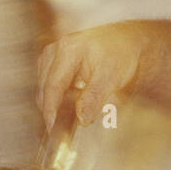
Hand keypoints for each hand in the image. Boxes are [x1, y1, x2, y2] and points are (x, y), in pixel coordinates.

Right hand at [36, 22, 150, 132]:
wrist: (125, 41)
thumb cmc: (120, 55)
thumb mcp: (111, 77)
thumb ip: (94, 98)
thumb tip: (81, 119)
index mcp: (68, 50)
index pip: (53, 86)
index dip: (51, 110)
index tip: (53, 129)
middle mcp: (55, 50)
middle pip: (44, 88)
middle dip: (53, 109)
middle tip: (66, 128)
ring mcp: (52, 55)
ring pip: (44, 88)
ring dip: (56, 103)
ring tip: (75, 109)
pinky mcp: (53, 62)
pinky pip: (49, 84)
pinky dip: (58, 96)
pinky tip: (74, 99)